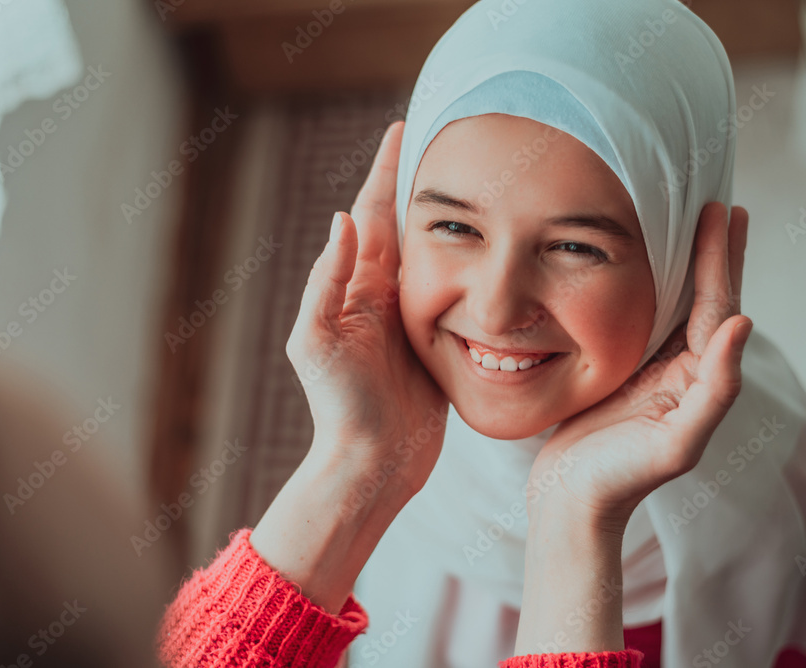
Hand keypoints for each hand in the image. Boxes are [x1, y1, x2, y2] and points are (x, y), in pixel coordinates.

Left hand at [285, 120, 447, 503]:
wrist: (373, 460)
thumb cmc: (339, 406)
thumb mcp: (316, 341)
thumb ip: (327, 282)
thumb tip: (344, 219)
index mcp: (356, 286)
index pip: (374, 214)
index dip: (387, 172)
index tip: (404, 129)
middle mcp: (383, 293)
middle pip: (408, 223)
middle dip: (422, 182)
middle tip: (446, 139)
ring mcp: (412, 315)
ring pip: (436, 252)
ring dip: (450, 216)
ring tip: (472, 181)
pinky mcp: (438, 339)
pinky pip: (457, 291)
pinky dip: (469, 263)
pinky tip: (489, 248)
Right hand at [528, 202, 751, 532]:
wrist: (570, 503)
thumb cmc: (619, 478)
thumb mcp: (675, 442)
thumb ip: (716, 390)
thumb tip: (743, 325)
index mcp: (700, 381)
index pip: (717, 308)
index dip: (722, 260)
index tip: (722, 213)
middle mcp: (683, 371)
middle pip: (707, 300)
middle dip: (716, 254)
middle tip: (719, 206)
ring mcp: (654, 371)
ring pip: (678, 307)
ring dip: (690, 265)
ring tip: (693, 225)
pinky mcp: (622, 372)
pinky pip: (645, 321)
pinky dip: (652, 289)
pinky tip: (642, 269)